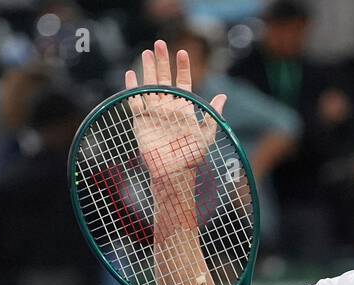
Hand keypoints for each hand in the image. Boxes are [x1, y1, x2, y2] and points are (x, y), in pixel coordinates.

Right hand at [125, 40, 227, 180]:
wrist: (173, 173)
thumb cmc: (191, 157)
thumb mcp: (207, 134)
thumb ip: (213, 115)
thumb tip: (223, 96)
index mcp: (184, 108)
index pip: (183, 82)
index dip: (182, 67)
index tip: (182, 52)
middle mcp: (168, 108)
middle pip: (163, 79)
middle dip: (162, 61)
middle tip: (160, 44)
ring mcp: (154, 114)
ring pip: (149, 86)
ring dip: (147, 70)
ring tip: (147, 52)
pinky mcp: (141, 122)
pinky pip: (135, 102)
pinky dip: (132, 89)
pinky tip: (130, 75)